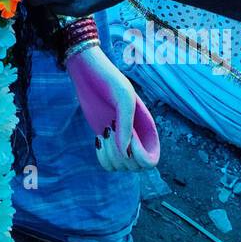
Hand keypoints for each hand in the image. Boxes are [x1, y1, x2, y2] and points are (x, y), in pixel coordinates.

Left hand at [65, 42, 159, 169]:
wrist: (89, 74)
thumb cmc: (110, 81)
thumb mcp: (124, 99)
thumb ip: (126, 125)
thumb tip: (125, 153)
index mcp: (147, 129)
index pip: (151, 161)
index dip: (140, 156)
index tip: (128, 138)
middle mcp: (136, 138)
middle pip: (134, 167)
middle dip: (121, 155)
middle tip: (112, 130)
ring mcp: (120, 140)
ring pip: (120, 167)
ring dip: (110, 155)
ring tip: (105, 133)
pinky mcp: (105, 140)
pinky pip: (107, 164)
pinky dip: (102, 157)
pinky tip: (98, 138)